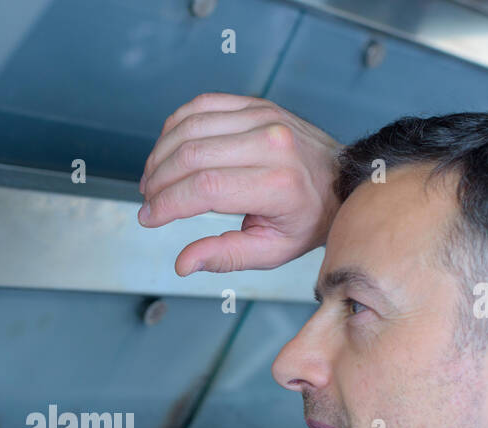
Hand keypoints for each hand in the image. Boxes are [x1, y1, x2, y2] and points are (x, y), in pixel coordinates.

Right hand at [138, 92, 341, 274]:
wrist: (340, 180)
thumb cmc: (307, 218)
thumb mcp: (272, 250)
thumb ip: (225, 257)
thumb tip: (183, 263)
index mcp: (278, 183)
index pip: (205, 187)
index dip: (167, 204)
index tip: (148, 218)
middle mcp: (271, 143)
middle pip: (191, 155)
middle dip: (158, 182)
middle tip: (148, 202)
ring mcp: (264, 117)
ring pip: (190, 127)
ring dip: (160, 154)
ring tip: (152, 180)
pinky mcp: (256, 104)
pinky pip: (202, 106)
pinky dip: (175, 127)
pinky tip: (168, 150)